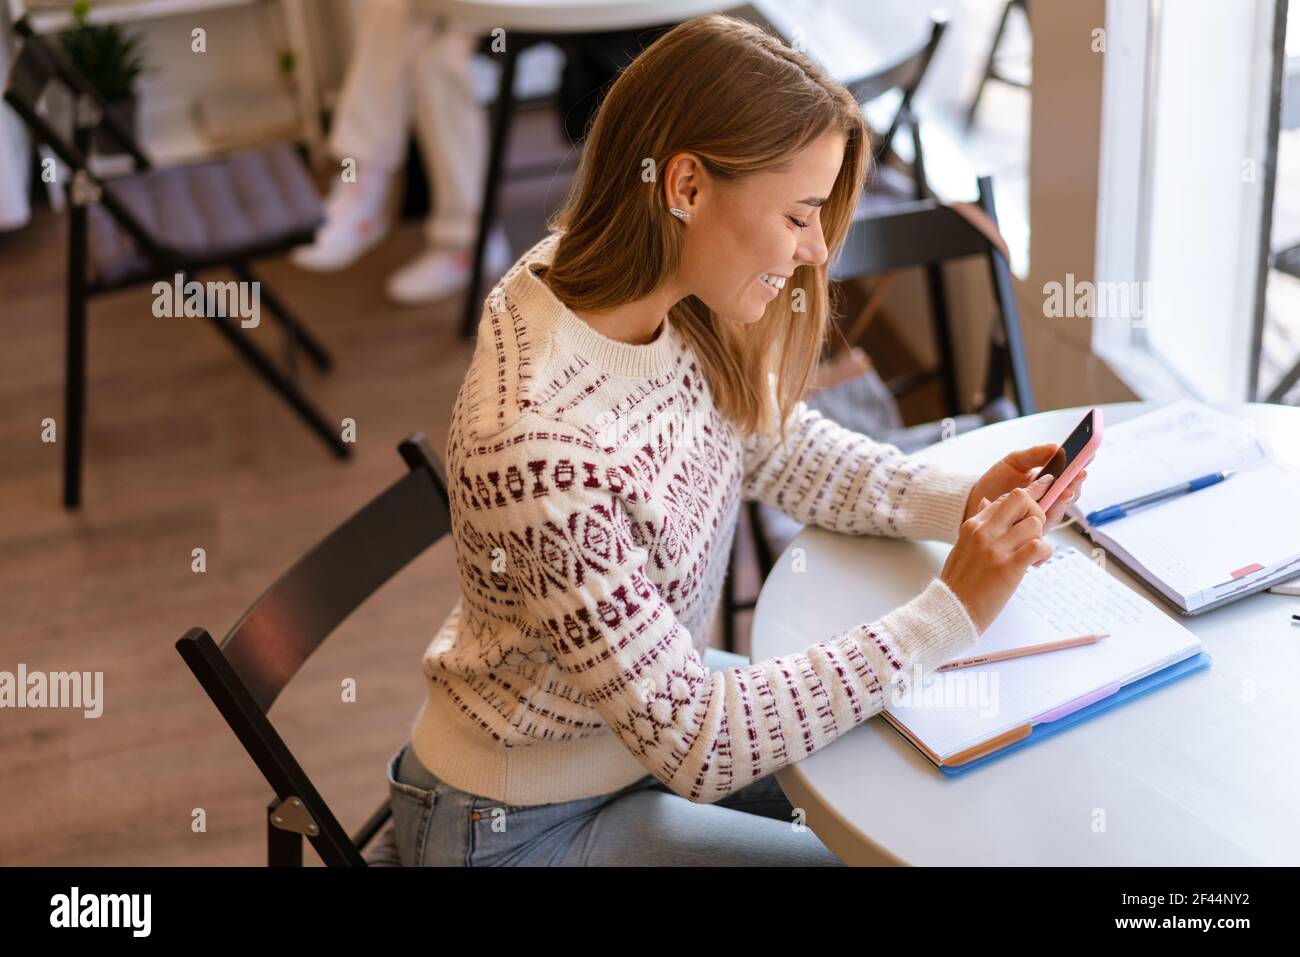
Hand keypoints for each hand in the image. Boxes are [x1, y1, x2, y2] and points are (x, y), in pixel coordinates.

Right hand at [942, 476, 1054, 633]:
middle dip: (1036, 513)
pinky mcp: (1009, 567)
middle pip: (1022, 499)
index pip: (1005, 499)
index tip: (1030, 518)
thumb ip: (978, 525)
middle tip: (1033, 534)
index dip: (1024, 506)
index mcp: (972, 525)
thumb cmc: (958, 582)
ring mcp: (996, 549)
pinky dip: (1044, 554)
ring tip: (1032, 555)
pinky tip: (1035, 565)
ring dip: (1041, 538)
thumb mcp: (962, 546)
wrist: (951, 609)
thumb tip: (987, 501)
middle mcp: (984, 532)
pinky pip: (1039, 546)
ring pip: (1035, 523)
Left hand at [964, 442, 1087, 529]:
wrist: (975, 497)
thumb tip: (1057, 447)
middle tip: (1079, 474)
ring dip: (1066, 499)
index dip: (1079, 468)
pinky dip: (1051, 512)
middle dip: (1075, 484)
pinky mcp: (1030, 528)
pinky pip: (1045, 522)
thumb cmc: (997, 479)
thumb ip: (1036, 454)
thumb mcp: (1015, 461)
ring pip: (1060, 509)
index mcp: (1047, 482)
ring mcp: (1040, 514)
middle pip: (1069, 494)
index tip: (1088, 457)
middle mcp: (1047, 499)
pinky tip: (1055, 501)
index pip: (1068, 477)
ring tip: (1068, 489)